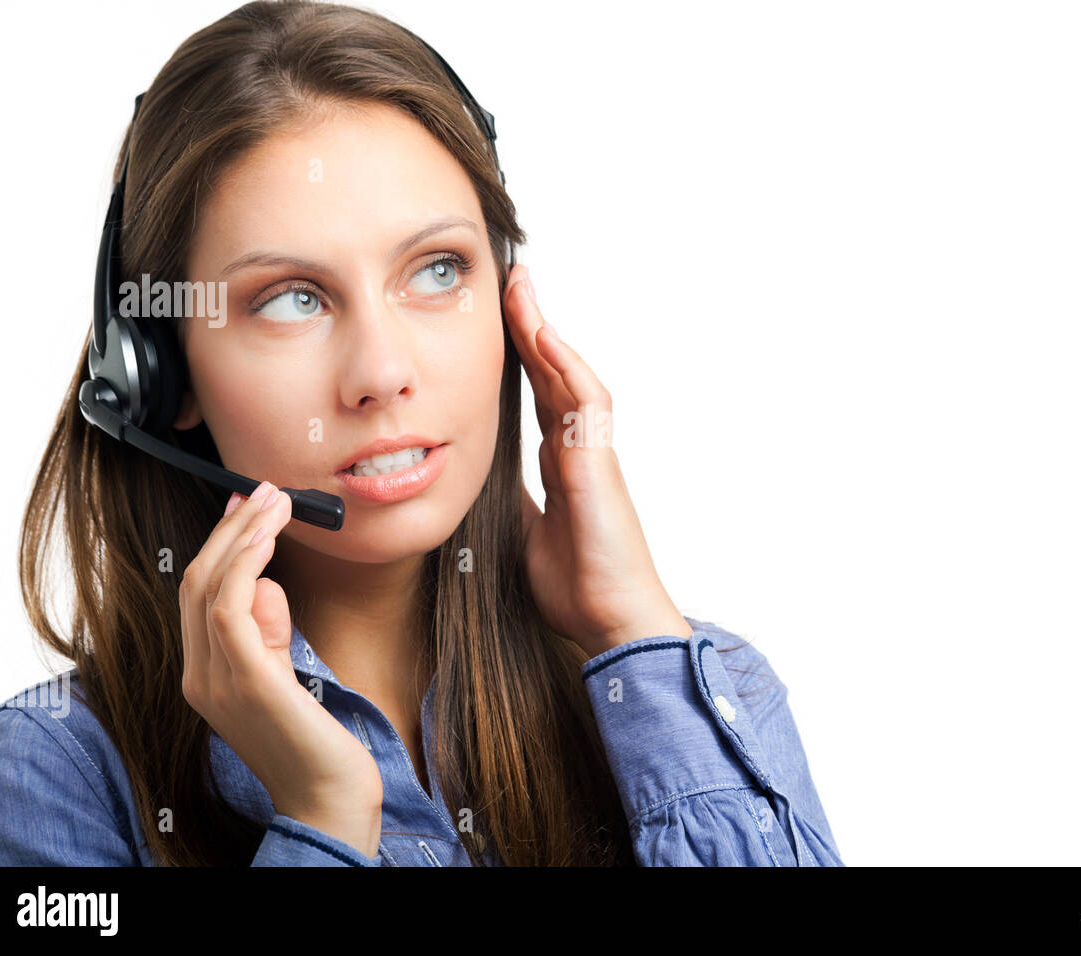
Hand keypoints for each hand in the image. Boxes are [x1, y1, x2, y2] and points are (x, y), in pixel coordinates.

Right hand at [178, 481, 382, 857]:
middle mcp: (198, 677)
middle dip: (231, 528)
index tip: (248, 508)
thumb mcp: (286, 676)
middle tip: (264, 491)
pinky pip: (231, 608)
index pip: (198, 595)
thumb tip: (267, 585)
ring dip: (243, 535)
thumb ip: (269, 634)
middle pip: (197, 582)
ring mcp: (216, 681)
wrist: (327, 799)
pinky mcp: (247, 682)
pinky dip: (247, 565)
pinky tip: (269, 538)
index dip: (221, 545)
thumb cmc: (315, 741)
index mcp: (204, 675)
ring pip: (210, 586)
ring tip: (274, 501)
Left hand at [502, 265, 692, 659]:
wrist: (613, 621)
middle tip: (509, 281)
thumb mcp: (520, 534)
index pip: (538, 396)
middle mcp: (579, 449)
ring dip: (545, 330)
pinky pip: (585, 403)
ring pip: (570, 375)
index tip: (499, 324)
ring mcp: (593, 453)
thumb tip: (467, 480)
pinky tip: (543, 337)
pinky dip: (565, 366)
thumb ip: (505, 501)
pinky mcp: (599, 465)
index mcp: (562, 464)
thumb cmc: (577, 586)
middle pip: (553, 372)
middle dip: (530, 326)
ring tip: (521, 289)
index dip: (520, 359)